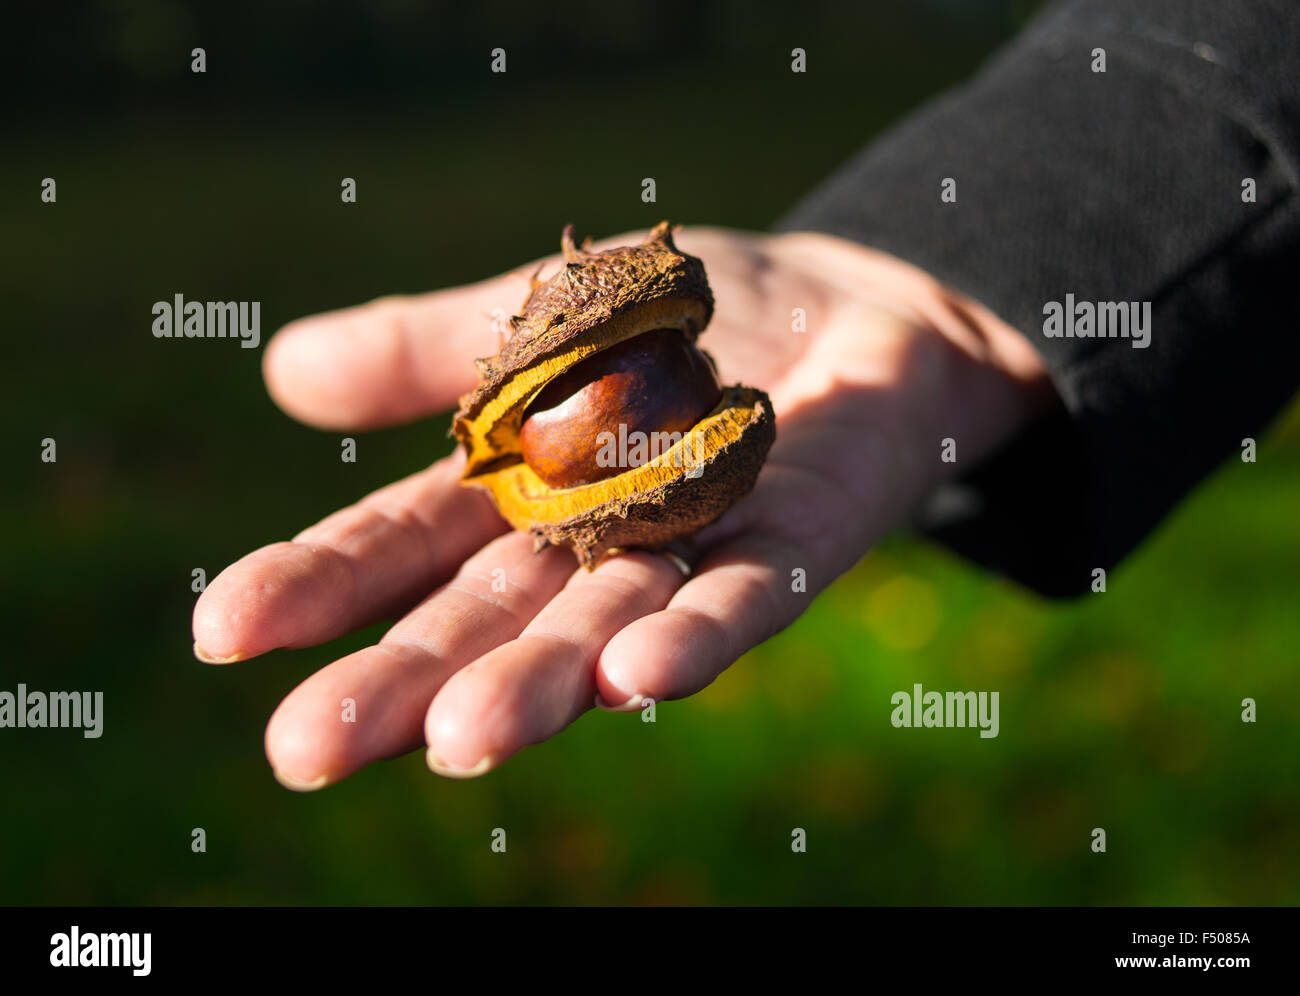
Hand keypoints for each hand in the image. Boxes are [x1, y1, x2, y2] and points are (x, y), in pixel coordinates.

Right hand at [191, 226, 1051, 786]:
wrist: (854, 310)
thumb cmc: (685, 321)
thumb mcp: (538, 309)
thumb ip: (425, 348)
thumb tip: (279, 370)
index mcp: (517, 490)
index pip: (403, 544)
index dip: (319, 584)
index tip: (222, 632)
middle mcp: (591, 544)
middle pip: (486, 618)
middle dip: (401, 682)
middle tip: (303, 752)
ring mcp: (692, 552)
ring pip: (601, 630)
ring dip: (533, 685)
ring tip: (458, 740)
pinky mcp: (796, 545)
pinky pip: (744, 599)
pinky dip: (694, 638)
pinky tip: (635, 680)